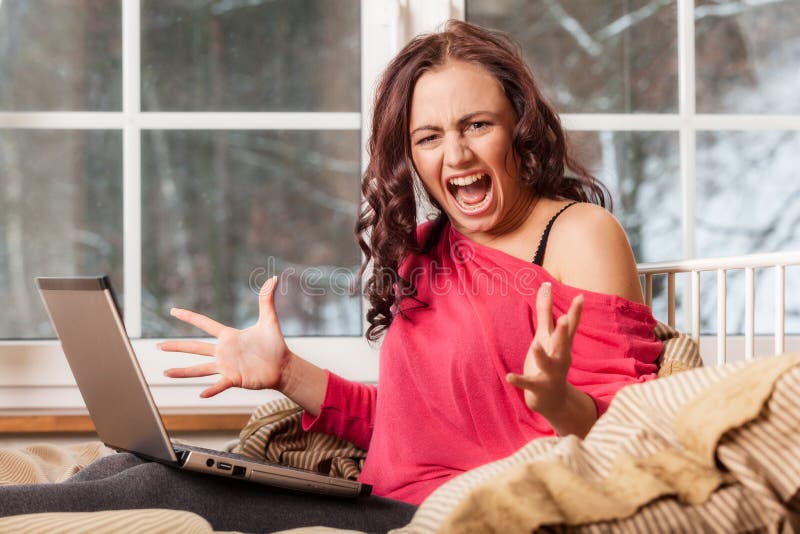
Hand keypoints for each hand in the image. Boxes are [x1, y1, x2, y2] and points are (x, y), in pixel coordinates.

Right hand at [160, 276, 289, 397]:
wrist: (284, 366)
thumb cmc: (275, 345)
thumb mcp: (269, 320)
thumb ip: (267, 299)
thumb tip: (273, 278)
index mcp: (228, 336)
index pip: (204, 323)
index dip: (189, 317)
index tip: (173, 311)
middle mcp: (223, 351)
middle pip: (195, 347)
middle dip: (177, 346)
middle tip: (158, 346)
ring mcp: (227, 366)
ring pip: (200, 368)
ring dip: (183, 371)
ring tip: (166, 373)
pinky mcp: (234, 378)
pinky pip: (219, 384)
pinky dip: (211, 389)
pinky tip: (200, 394)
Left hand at [506, 282, 582, 417]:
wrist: (553, 399)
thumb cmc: (550, 361)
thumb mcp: (546, 336)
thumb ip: (546, 311)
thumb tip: (546, 285)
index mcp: (561, 344)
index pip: (570, 326)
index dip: (575, 313)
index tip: (580, 297)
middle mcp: (559, 357)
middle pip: (562, 343)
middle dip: (563, 332)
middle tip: (564, 317)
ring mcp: (550, 373)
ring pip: (548, 363)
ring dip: (542, 355)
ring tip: (535, 344)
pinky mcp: (538, 386)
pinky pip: (529, 383)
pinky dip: (519, 380)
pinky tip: (509, 376)